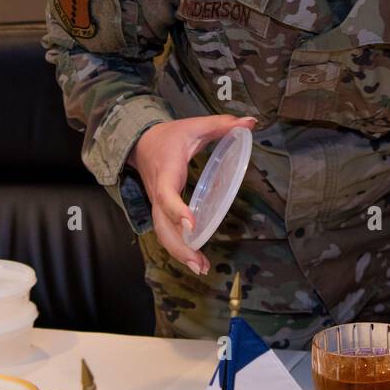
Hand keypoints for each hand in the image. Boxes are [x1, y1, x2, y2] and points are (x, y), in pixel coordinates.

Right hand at [127, 114, 256, 274]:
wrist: (139, 141)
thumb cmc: (169, 135)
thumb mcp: (195, 125)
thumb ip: (221, 124)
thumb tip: (250, 122)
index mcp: (166, 172)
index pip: (167, 195)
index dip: (178, 211)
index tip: (192, 225)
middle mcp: (158, 192)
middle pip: (163, 225)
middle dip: (179, 245)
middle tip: (199, 262)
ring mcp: (157, 203)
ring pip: (162, 233)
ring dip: (179, 252)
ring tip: (200, 267)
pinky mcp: (160, 210)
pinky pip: (165, 232)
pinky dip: (178, 247)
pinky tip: (195, 258)